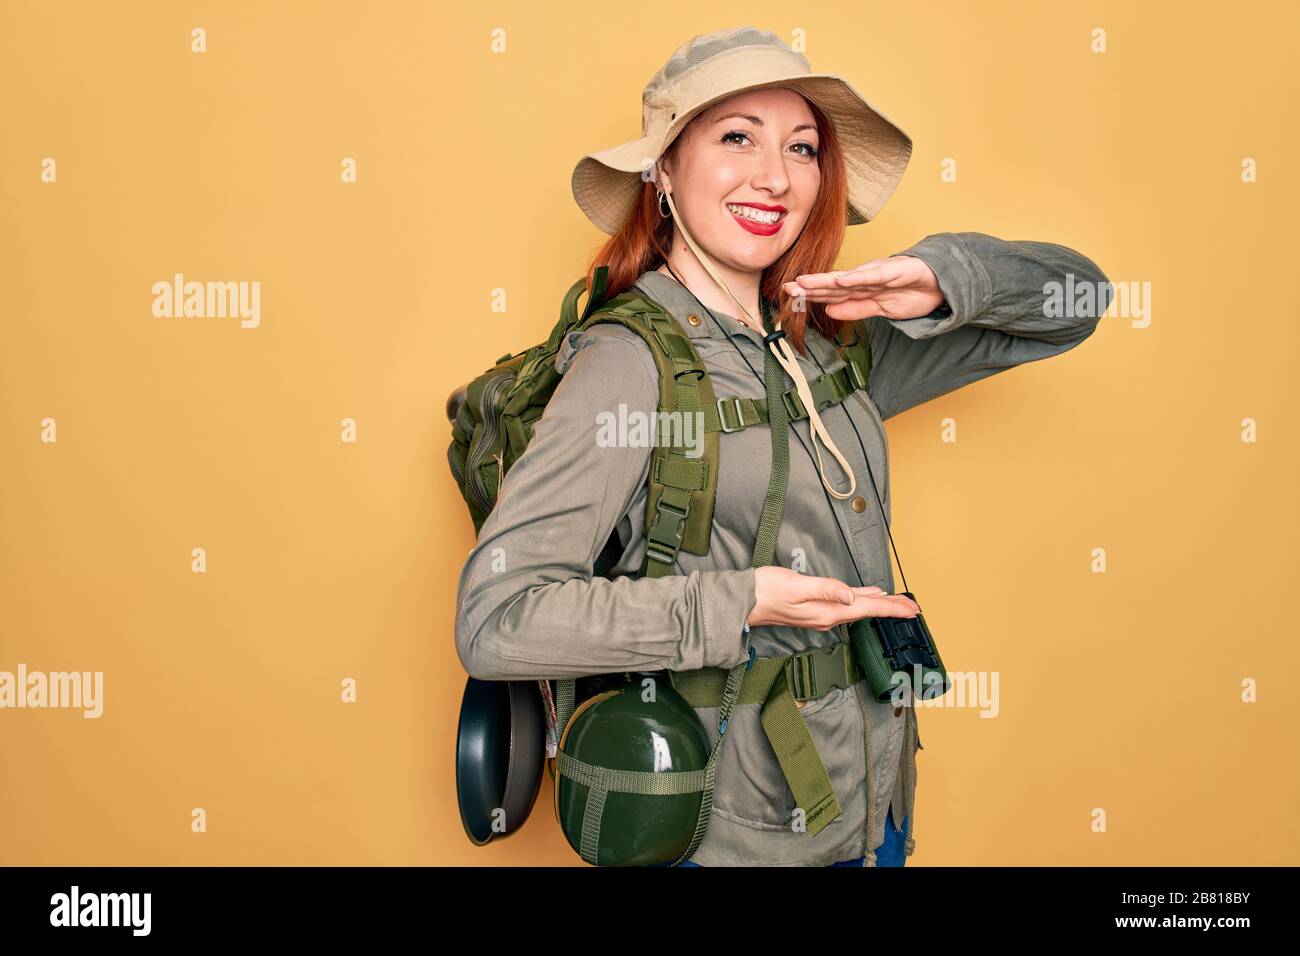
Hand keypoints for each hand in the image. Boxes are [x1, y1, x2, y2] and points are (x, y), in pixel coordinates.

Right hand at [748, 566, 919, 629]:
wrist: (744, 602)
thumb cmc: (766, 591)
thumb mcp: (796, 586)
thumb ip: (825, 589)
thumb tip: (850, 595)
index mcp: (827, 611)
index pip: (867, 609)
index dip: (892, 609)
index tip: (912, 610)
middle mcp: (827, 617)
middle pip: (867, 612)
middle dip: (892, 610)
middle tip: (914, 608)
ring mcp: (821, 616)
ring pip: (858, 610)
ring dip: (879, 607)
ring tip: (897, 604)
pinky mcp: (814, 610)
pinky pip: (846, 608)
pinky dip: (861, 603)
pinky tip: (866, 597)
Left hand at [781, 255, 944, 321]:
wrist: (942, 283)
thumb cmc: (911, 293)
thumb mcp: (880, 309)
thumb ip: (855, 309)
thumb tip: (829, 311)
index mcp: (861, 287)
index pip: (831, 293)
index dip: (811, 294)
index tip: (788, 296)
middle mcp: (866, 277)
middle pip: (833, 284)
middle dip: (810, 286)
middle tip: (787, 288)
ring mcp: (880, 272)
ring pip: (849, 278)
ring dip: (826, 281)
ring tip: (805, 282)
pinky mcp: (896, 270)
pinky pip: (875, 275)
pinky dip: (858, 278)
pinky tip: (841, 280)